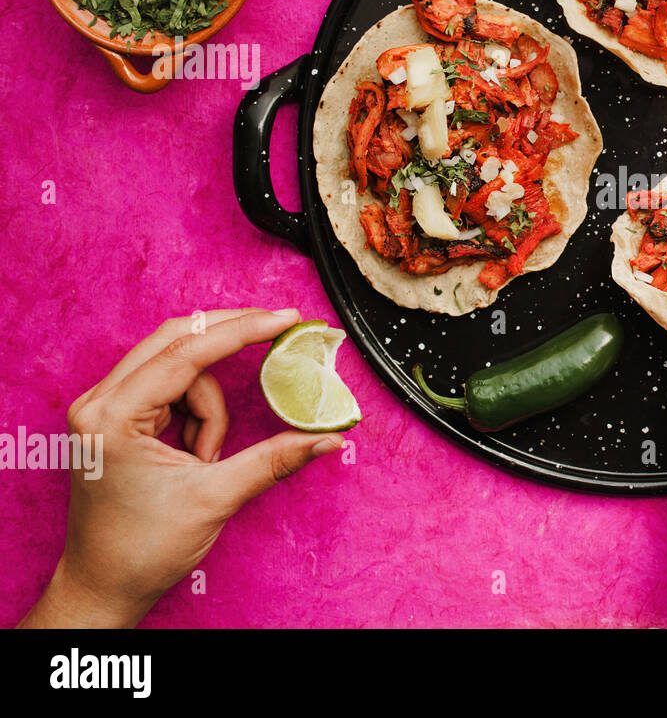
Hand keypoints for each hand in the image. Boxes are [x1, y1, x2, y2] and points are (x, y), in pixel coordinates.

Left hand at [18, 309, 344, 628]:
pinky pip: (173, 390)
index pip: (186, 353)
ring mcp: (105, 407)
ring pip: (181, 370)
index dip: (242, 331)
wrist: (103, 586)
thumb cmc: (141, 549)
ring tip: (207, 459)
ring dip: (210, 407)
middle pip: (177, 340)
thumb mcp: (215, 498)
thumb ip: (274, 459)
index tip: (285, 319)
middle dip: (231, 338)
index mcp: (113, 417)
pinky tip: (196, 453)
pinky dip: (198, 414)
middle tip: (279, 327)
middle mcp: (99, 401)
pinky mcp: (116, 417)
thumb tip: (327, 438)